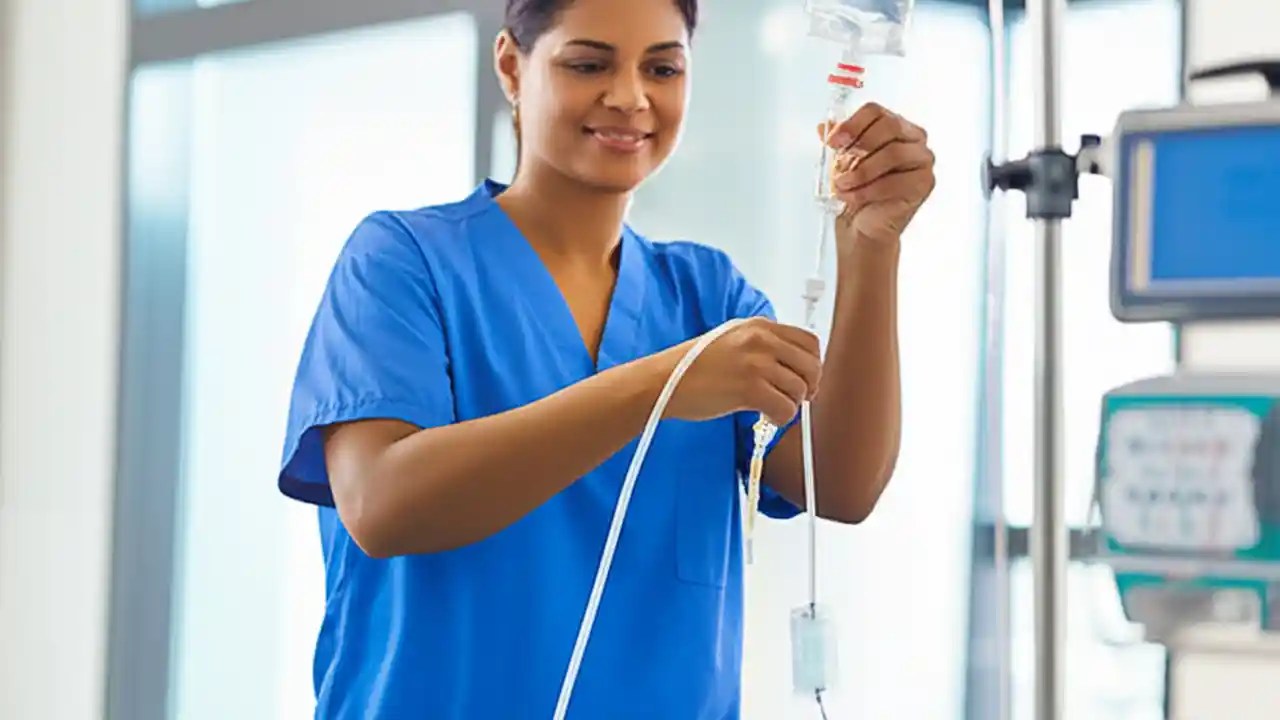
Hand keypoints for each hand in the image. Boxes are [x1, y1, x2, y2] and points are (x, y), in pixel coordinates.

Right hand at [648, 317, 821, 426]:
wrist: (664, 382)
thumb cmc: (693, 367)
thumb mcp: (732, 340)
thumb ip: (763, 346)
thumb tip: (793, 366)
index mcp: (759, 326)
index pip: (809, 341)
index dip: (812, 364)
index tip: (804, 379)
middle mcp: (761, 339)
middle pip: (811, 366)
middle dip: (808, 387)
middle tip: (794, 399)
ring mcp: (756, 362)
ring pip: (800, 390)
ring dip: (790, 405)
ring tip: (770, 408)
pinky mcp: (750, 388)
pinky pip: (786, 409)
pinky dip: (780, 419)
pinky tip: (764, 417)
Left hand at [817, 103, 935, 245]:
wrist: (862, 224)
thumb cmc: (857, 189)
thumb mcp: (841, 160)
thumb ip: (838, 141)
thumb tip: (824, 127)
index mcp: (895, 125)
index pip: (875, 111)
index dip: (852, 124)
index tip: (833, 141)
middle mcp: (914, 138)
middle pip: (889, 126)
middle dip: (860, 146)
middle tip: (839, 164)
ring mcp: (923, 160)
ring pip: (893, 153)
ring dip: (861, 171)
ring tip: (843, 184)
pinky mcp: (924, 183)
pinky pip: (896, 182)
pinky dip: (868, 190)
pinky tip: (853, 196)